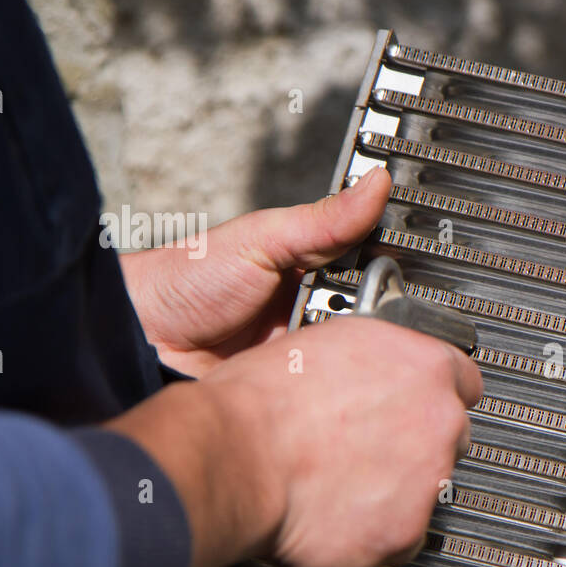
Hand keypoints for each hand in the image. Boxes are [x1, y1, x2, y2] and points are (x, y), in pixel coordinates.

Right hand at [107, 314, 482, 566]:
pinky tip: (341, 514)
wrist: (234, 461)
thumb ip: (371, 361)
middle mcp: (439, 420)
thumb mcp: (325, 345)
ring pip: (428, 486)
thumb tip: (372, 370)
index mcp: (424, 365)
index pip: (464, 379)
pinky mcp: (408, 529)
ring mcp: (429, 478)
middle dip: (415, 443)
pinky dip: (378, 530)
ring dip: (397, 487)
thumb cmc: (261, 404)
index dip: (433, 393)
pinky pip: (404, 533)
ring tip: (345, 483)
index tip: (416, 404)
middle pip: (449, 434)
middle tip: (366, 447)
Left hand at [119, 167, 390, 377]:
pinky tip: (338, 375)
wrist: (144, 340)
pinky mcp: (298, 382)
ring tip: (339, 342)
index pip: (376, 262)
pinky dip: (336, 381)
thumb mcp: (263, 239)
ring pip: (358, 350)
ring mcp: (310, 344)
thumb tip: (374, 183)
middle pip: (376, 311)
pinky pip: (332, 383)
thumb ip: (323, 219)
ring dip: (355, 350)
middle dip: (378, 316)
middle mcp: (318, 302)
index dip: (398, 267)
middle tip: (363, 311)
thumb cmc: (189, 280)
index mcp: (316, 261)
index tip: (420, 269)